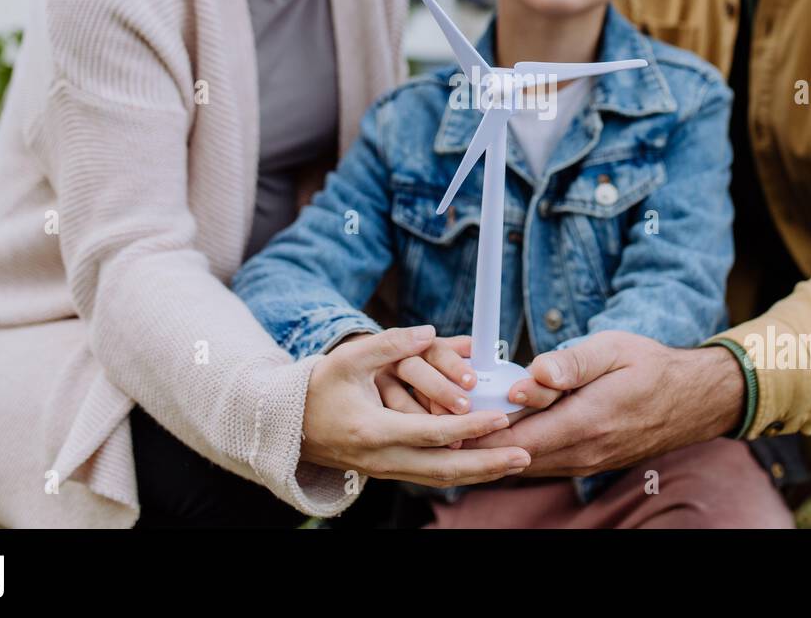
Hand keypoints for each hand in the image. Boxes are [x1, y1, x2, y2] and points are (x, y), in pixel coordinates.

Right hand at [302, 326, 530, 485]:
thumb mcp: (348, 359)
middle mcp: (381, 458)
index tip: (500, 418)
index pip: (431, 433)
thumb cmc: (316, 387)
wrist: (285, 425)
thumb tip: (429, 332)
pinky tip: (485, 463)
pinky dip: (460, 470)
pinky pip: (430, 475)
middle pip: (444, 468)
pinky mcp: (388, 471)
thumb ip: (389, 343)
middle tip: (525, 454)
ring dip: (480, 472)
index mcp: (372, 430)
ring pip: (440, 478)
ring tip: (515, 462)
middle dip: (487, 464)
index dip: (469, 426)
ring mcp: (384, 470)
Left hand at [461, 331, 745, 476]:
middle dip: (480, 438)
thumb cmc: (651, 366)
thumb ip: (571, 363)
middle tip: (445, 417)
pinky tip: (504, 425)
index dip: (479, 433)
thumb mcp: (613, 349)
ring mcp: (587, 463)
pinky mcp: (588, 463)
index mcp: (586, 422)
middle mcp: (584, 452)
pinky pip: (543, 460)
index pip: (517, 440)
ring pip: (526, 462)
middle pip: (514, 455)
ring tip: (465, 420)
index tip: (447, 419)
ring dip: (497, 444)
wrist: (694, 400)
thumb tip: (533, 375)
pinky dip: (518, 446)